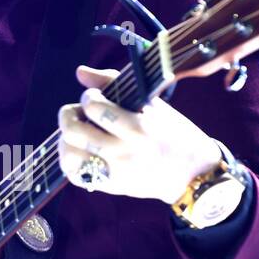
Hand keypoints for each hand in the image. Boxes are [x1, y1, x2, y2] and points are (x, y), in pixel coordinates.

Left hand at [57, 64, 222, 203]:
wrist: (193, 173)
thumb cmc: (174, 133)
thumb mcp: (153, 105)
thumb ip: (115, 84)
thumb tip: (80, 72)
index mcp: (139, 127)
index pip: (95, 107)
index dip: (88, 97)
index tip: (94, 97)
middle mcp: (125, 151)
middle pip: (74, 131)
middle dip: (67, 115)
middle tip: (75, 112)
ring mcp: (117, 172)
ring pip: (70, 155)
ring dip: (65, 139)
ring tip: (75, 133)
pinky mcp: (113, 186)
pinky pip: (77, 175)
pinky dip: (70, 162)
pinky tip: (79, 151)